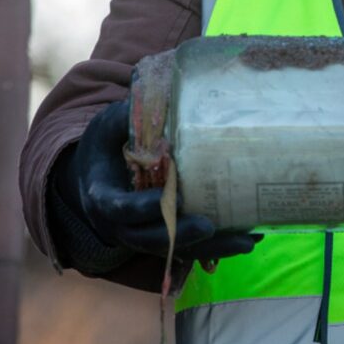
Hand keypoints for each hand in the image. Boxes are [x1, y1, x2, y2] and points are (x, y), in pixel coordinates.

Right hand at [60, 101, 261, 261]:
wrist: (96, 178)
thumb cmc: (105, 149)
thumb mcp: (106, 130)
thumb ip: (125, 118)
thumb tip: (154, 94)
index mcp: (104, 199)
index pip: (120, 209)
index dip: (141, 207)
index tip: (166, 198)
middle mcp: (123, 226)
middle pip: (151, 239)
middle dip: (182, 235)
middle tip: (210, 226)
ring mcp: (143, 237)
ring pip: (176, 250)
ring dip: (210, 248)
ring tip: (245, 241)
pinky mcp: (163, 240)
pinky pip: (190, 249)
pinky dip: (217, 246)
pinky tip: (247, 238)